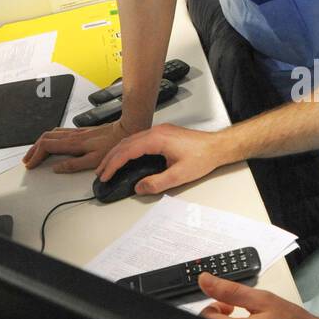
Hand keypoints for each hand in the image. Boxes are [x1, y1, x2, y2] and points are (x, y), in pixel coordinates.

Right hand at [23, 117, 135, 173]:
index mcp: (73, 143)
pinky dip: (50, 138)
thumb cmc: (113, 145)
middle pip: (45, 138)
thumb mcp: (94, 160)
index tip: (31, 165)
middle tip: (28, 160)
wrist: (126, 129)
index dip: (36, 155)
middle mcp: (72, 135)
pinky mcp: (81, 131)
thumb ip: (74, 165)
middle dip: (33, 150)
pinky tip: (51, 143)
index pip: (46, 146)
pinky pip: (59, 132)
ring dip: (40, 143)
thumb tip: (56, 168)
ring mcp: (76, 132)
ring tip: (35, 153)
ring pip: (51, 134)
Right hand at [94, 123, 230, 194]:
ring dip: (118, 153)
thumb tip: (139, 187)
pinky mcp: (163, 134)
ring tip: (109, 166)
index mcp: (157, 139)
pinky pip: (139, 139)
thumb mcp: (179, 176)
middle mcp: (156, 132)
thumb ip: (157, 183)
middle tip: (101, 172)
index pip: (127, 151)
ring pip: (131, 140)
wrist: (218, 146)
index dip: (113, 164)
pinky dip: (128, 149)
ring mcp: (159, 131)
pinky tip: (126, 157)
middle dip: (110, 159)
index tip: (105, 175)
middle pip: (125, 144)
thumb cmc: (203, 156)